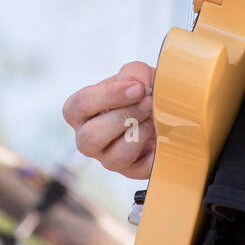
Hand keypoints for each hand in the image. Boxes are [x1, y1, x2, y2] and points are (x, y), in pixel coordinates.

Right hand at [62, 62, 156, 178]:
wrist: (165, 110)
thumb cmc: (142, 91)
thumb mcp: (137, 74)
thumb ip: (133, 73)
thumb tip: (134, 85)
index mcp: (80, 112)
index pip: (80, 105)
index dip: (110, 95)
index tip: (138, 88)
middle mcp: (87, 139)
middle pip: (91, 136)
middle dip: (125, 117)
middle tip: (149, 102)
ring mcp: (107, 158)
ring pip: (116, 157)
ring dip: (140, 134)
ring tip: (155, 118)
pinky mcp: (130, 171)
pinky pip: (141, 170)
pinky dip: (156, 153)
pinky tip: (163, 137)